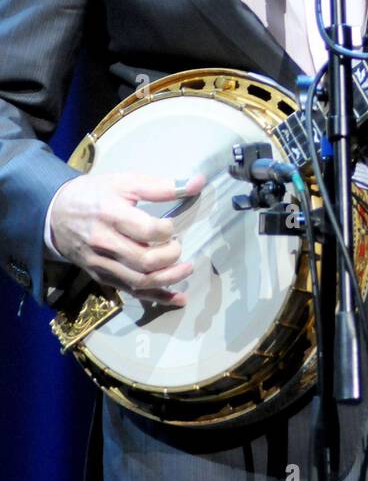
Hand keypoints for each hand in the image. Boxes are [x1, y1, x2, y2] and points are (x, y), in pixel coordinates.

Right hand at [50, 172, 204, 305]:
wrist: (55, 214)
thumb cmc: (94, 194)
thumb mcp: (124, 182)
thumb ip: (162, 186)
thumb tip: (199, 182)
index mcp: (111, 215)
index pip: (146, 231)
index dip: (166, 230)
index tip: (169, 225)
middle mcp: (104, 243)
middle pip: (144, 261)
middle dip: (171, 255)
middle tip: (178, 245)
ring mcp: (102, 264)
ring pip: (140, 281)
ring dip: (169, 279)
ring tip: (186, 268)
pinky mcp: (101, 277)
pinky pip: (131, 292)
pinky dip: (158, 297)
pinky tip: (178, 298)